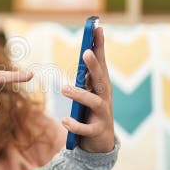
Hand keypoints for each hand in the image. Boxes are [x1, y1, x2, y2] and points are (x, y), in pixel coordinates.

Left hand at [61, 26, 114, 151]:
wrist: (101, 141)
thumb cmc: (92, 111)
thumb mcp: (90, 90)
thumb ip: (87, 74)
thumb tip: (86, 51)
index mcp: (101, 85)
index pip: (101, 62)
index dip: (100, 46)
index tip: (97, 28)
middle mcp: (105, 96)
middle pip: (100, 79)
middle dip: (94, 65)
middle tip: (85, 53)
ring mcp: (102, 114)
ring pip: (93, 102)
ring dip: (80, 94)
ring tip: (64, 88)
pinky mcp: (96, 130)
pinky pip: (86, 128)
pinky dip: (75, 125)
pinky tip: (64, 121)